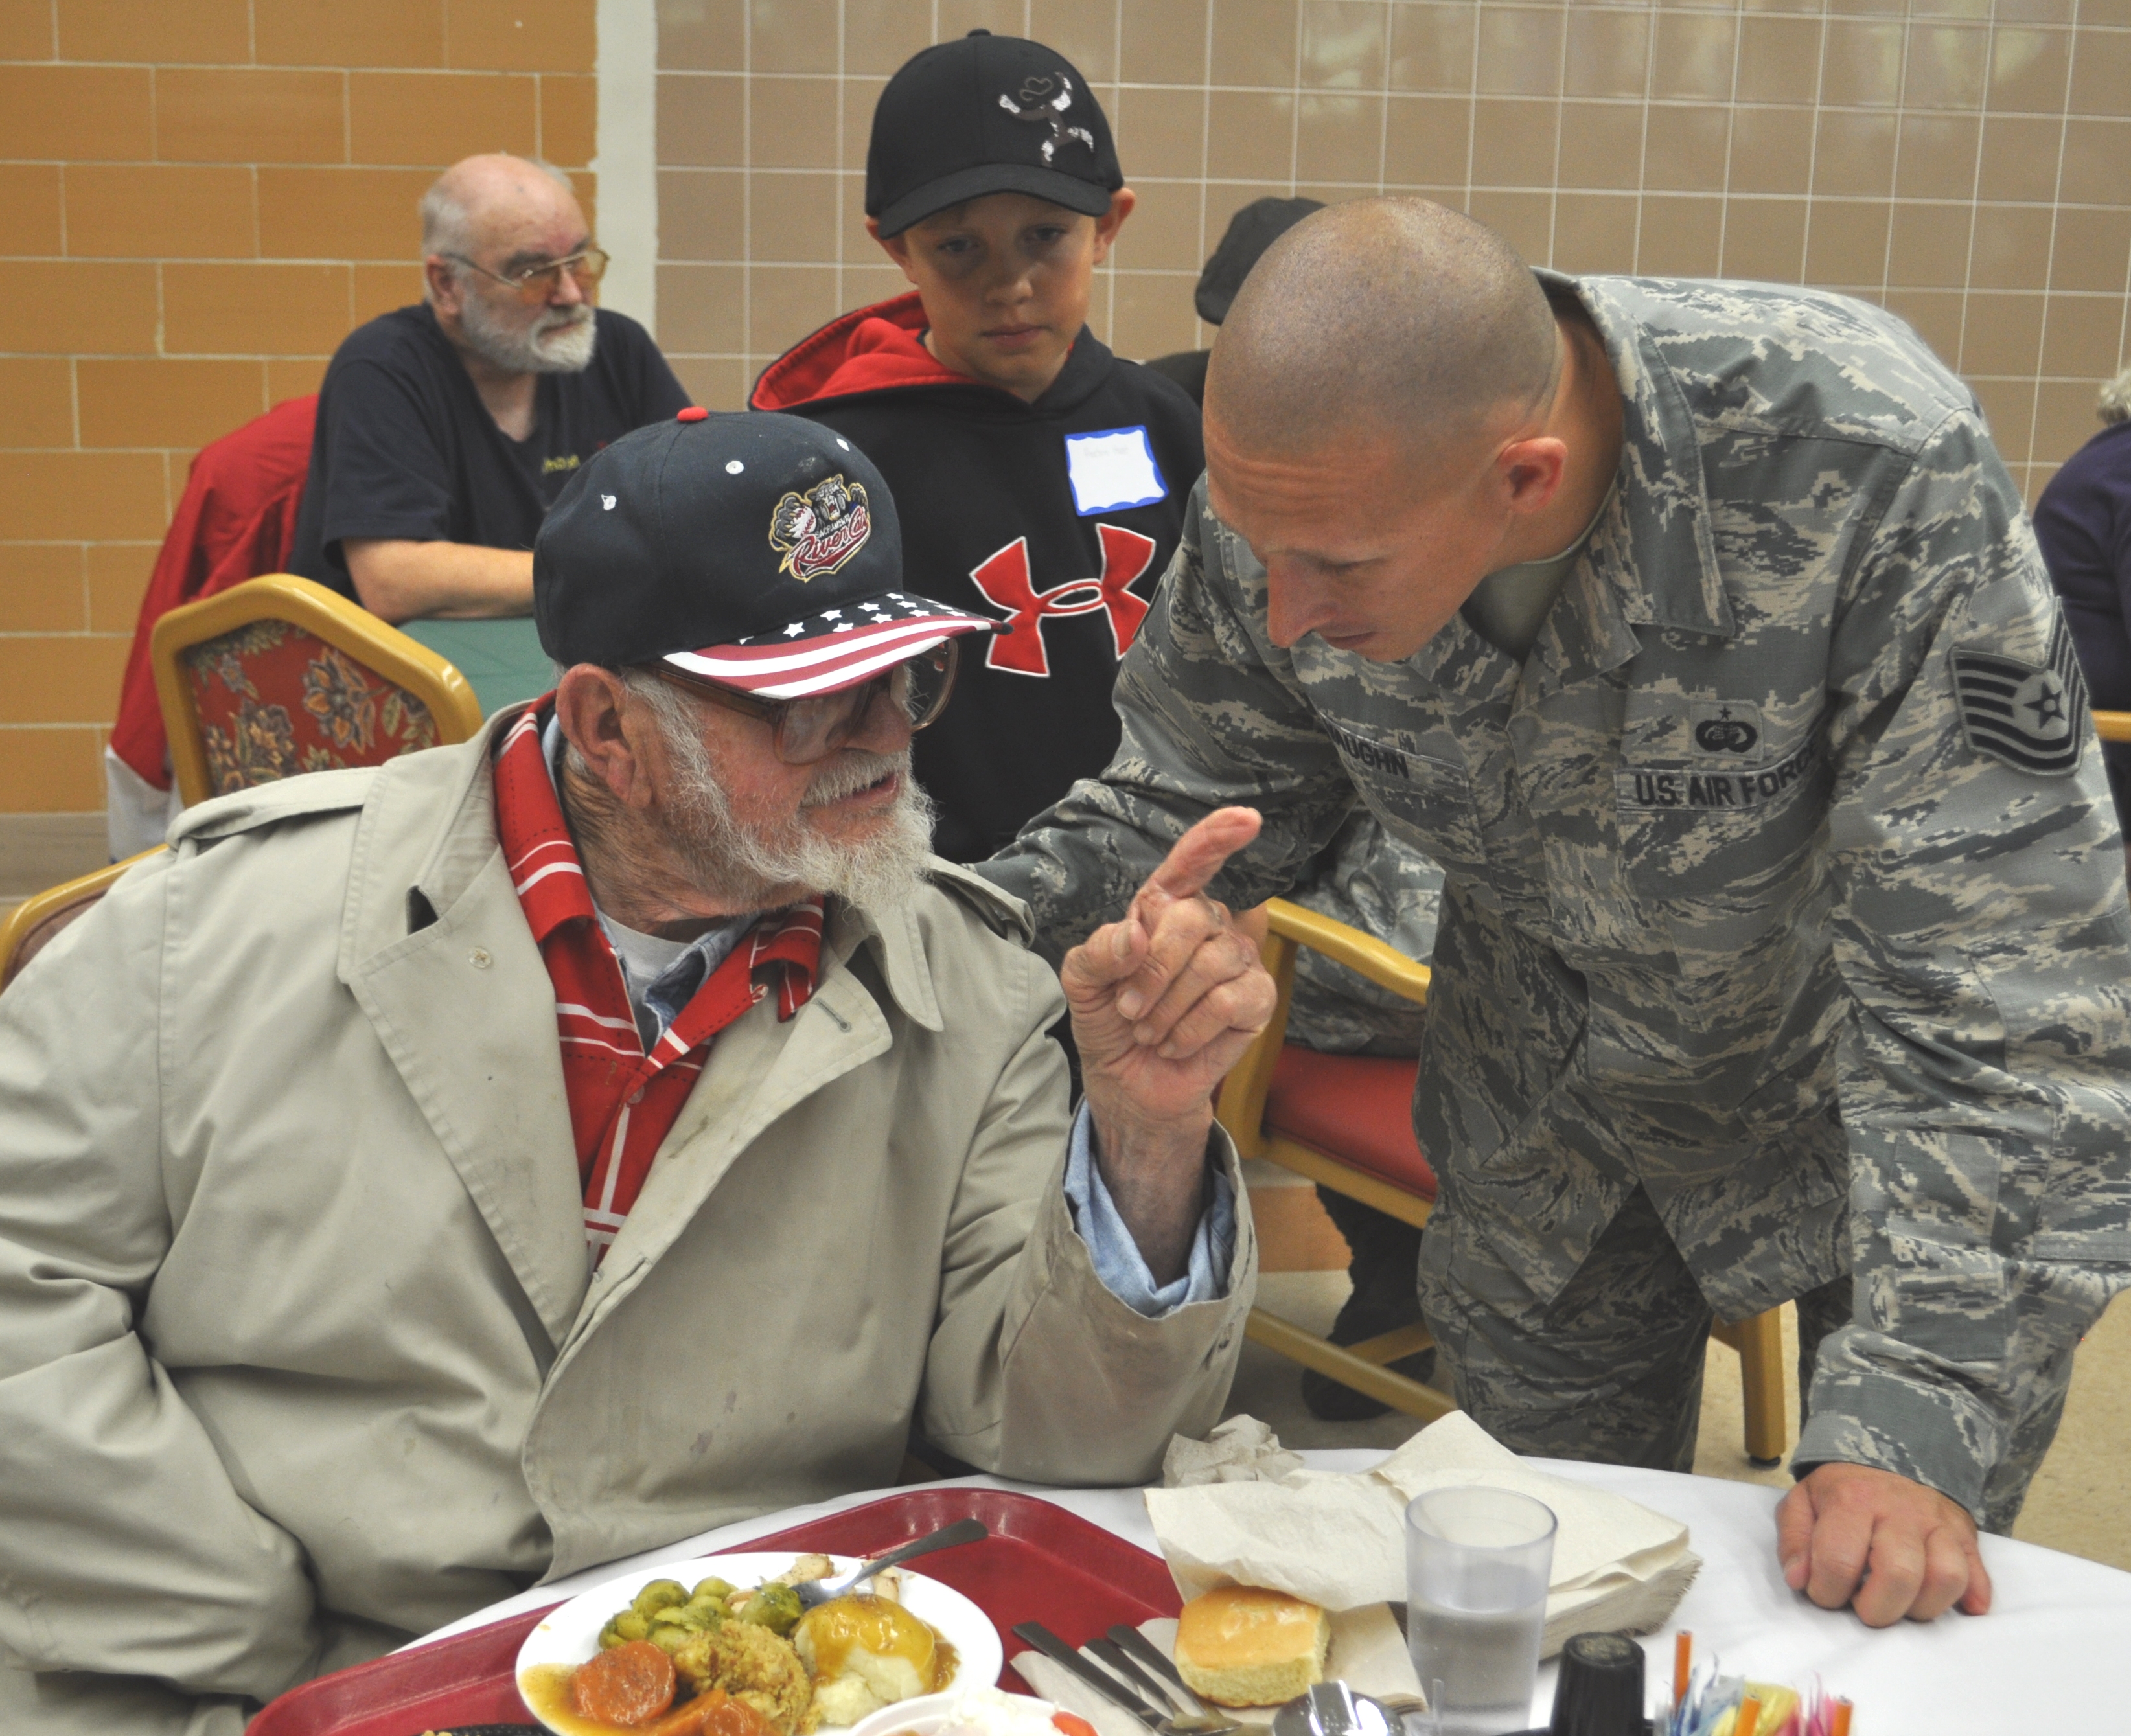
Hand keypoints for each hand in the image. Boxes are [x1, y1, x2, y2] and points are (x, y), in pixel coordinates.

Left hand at [1060, 809, 1274, 1280]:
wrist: (1128, 1082)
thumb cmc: (1110, 1022)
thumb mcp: (1082, 983)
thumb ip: (1098, 950)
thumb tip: (1138, 933)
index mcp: (1165, 909)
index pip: (1192, 863)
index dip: (1216, 838)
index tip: (1246, 818)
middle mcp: (1208, 926)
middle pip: (1191, 916)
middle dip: (1153, 969)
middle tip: (1129, 1008)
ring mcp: (1238, 961)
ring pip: (1211, 962)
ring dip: (1166, 1008)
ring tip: (1149, 1030)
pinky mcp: (1257, 1001)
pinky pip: (1230, 1001)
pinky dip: (1191, 1029)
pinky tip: (1176, 1043)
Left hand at [1776, 1462, 1992, 1625]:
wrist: (1890, 1453)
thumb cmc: (1842, 1490)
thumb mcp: (1802, 1502)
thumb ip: (1794, 1541)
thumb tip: (1798, 1580)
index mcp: (1851, 1500)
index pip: (1838, 1561)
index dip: (1826, 1592)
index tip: (1825, 1592)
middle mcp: (1900, 1510)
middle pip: (1899, 1574)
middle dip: (1877, 1609)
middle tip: (1864, 1606)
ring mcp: (1938, 1523)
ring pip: (1946, 1579)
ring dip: (1922, 1607)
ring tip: (1900, 1602)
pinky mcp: (1965, 1535)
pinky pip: (1978, 1574)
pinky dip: (1971, 1597)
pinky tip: (1956, 1606)